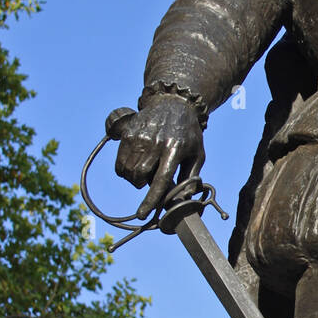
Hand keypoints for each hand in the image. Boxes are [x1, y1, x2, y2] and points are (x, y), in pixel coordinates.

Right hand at [114, 94, 205, 217]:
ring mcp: (139, 137)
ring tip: (146, 170)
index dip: (151, 200)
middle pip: (140, 177)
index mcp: (175, 148)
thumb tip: (181, 201)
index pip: (160, 179)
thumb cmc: (187, 133)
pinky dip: (125, 171)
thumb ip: (190, 178)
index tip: (143, 214)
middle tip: (152, 179)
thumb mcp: (198, 154)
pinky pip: (120, 163)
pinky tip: (136, 164)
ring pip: (128, 172)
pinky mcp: (127, 134)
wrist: (172, 103)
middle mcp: (155, 142)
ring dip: (135, 179)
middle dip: (144, 186)